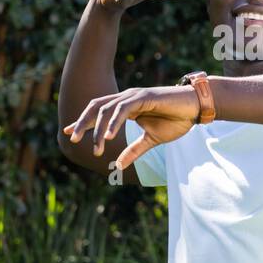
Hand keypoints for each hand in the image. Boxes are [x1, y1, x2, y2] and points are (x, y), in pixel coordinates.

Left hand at [62, 84, 200, 169]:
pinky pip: (123, 109)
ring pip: (107, 110)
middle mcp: (126, 99)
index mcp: (126, 107)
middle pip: (96, 107)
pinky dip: (114, 122)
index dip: (83, 122)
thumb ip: (134, 151)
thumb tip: (118, 166)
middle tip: (72, 138)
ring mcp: (133, 96)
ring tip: (95, 147)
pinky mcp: (143, 97)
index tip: (67, 134)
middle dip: (82, 122)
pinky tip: (109, 135)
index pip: (98, 112)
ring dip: (98, 128)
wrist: (195, 108)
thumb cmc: (176, 120)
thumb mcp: (151, 140)